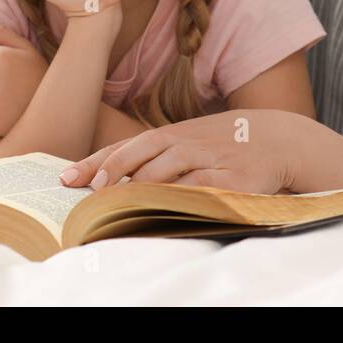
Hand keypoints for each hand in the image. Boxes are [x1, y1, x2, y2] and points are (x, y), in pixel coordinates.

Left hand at [57, 109, 300, 193]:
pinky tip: (164, 207)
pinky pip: (204, 187)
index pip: (124, 146)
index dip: (95, 161)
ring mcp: (210, 157)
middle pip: (144, 149)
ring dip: (144, 183)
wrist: (277, 138)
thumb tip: (107, 180)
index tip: (66, 179)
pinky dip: (183, 196)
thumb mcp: (189, 142)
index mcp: (171, 134)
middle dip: (115, 168)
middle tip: (94, 189)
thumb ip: (155, 158)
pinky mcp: (233, 178)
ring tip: (120, 202)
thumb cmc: (223, 144)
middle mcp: (187, 142)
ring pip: (171, 166)